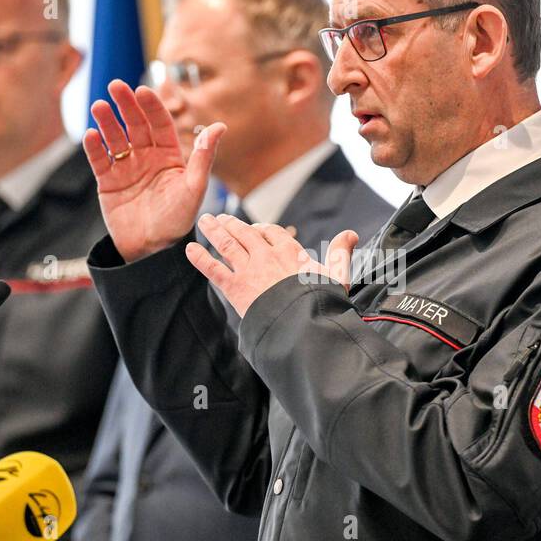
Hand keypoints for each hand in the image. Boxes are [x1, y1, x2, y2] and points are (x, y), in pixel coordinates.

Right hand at [82, 79, 227, 262]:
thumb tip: (220, 126)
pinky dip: (94, 147)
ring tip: (99, 106)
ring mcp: (126, 168)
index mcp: (169, 156)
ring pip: (115, 138)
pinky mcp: (108, 182)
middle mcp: (147, 158)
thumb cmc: (177, 221)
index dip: (151, 107)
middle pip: (134, 125)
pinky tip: (91, 135)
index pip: (159, 124)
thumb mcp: (194, 188)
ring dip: (107, 121)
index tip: (143, 90)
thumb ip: (203, 157)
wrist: (152, 250)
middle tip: (115, 85)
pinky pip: (100, 160)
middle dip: (125, 105)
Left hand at [187, 214, 359, 317]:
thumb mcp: (337, 275)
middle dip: (232, 224)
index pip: (273, 232)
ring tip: (205, 221)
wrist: (302, 322)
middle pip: (246, 233)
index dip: (263, 229)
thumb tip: (350, 233)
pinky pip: (213, 269)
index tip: (257, 228)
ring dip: (214, 231)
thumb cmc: (321, 302)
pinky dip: (200, 258)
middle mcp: (266, 255)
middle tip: (221, 218)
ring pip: (228, 244)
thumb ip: (341, 253)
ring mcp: (249, 270)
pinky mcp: (235, 287)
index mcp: (290, 251)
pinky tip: (189, 249)